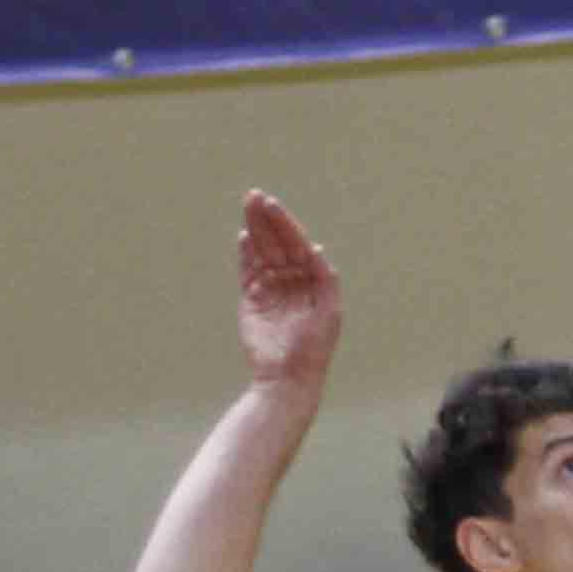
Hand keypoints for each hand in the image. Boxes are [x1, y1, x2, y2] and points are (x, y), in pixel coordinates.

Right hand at [233, 192, 341, 396]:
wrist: (289, 376)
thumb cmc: (314, 347)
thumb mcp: (328, 311)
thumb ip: (324, 279)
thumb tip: (315, 247)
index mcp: (313, 282)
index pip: (297, 244)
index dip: (285, 224)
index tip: (272, 204)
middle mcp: (292, 282)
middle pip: (277, 243)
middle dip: (266, 220)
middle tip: (254, 195)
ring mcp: (271, 290)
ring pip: (261, 253)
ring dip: (255, 230)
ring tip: (247, 206)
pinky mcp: (252, 302)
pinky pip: (248, 273)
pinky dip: (245, 256)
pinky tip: (243, 237)